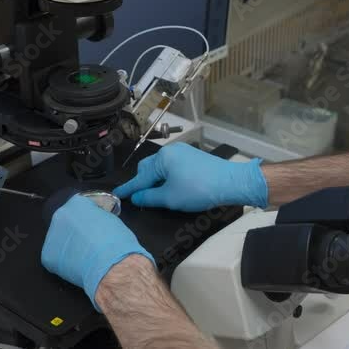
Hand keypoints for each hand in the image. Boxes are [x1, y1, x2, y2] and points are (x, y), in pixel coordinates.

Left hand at [40, 195, 153, 310]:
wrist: (110, 265)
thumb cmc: (116, 242)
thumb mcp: (112, 220)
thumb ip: (97, 217)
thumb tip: (95, 222)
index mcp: (77, 203)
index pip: (78, 205)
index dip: (87, 217)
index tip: (92, 224)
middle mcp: (60, 216)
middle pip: (65, 221)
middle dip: (75, 230)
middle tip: (87, 241)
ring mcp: (51, 236)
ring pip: (59, 239)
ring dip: (69, 245)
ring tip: (83, 255)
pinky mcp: (47, 256)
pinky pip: (55, 257)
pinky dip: (65, 262)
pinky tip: (77, 265)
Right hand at [112, 143, 268, 211]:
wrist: (230, 182)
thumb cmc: (199, 189)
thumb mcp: (170, 198)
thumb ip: (148, 197)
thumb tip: (136, 197)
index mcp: (162, 158)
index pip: (141, 177)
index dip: (129, 188)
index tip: (117, 195)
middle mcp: (171, 151)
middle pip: (149, 168)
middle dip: (143, 183)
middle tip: (140, 197)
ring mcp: (184, 152)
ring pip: (162, 167)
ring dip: (156, 181)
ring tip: (157, 195)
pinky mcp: (193, 158)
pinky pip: (173, 166)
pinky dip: (168, 177)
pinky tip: (171, 188)